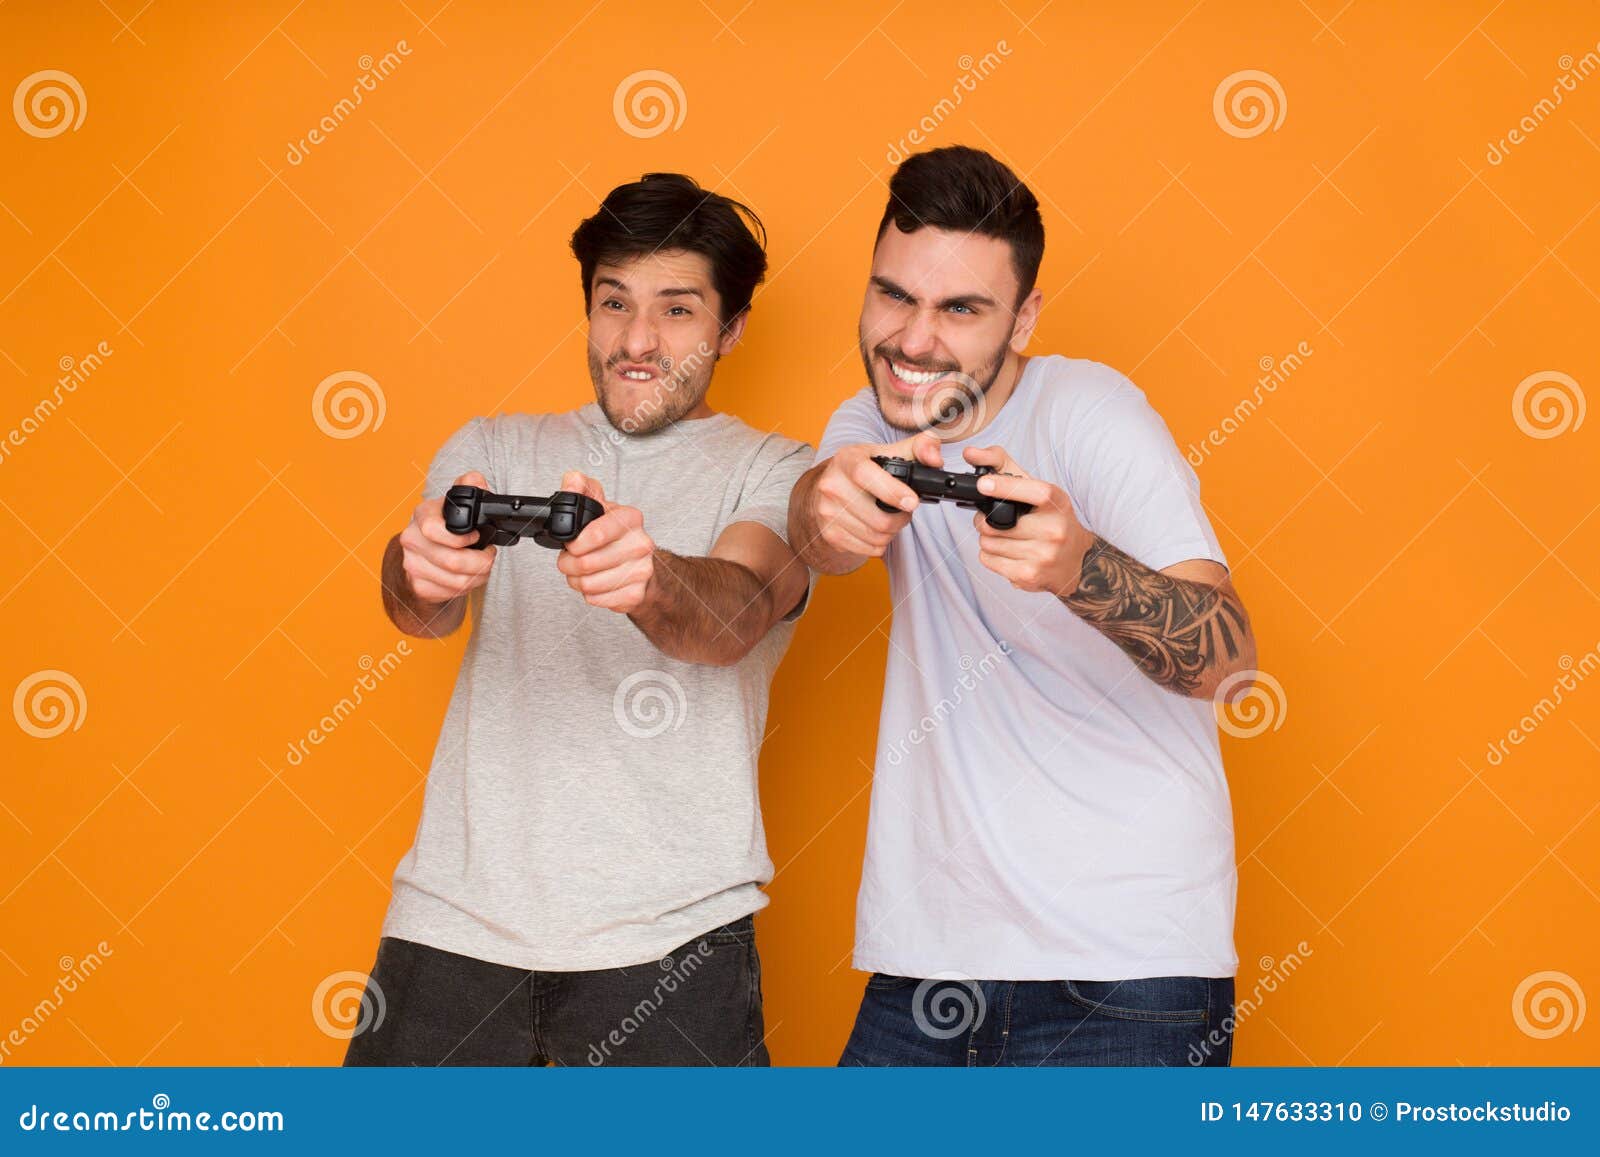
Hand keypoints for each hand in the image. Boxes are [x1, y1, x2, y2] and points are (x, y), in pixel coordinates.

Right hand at [397, 470, 498, 604]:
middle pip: (451, 561)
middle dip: (481, 561)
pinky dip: (468, 587)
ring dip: (479, 576)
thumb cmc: (446, 525)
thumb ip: (470, 485)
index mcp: (422, 515)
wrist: (425, 551)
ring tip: (482, 566)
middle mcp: (412, 540)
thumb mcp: (458, 500)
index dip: (460, 538)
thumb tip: (476, 481)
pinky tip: (468, 575)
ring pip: (456, 581)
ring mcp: (412, 565)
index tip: (477, 537)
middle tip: (489, 555)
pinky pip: (452, 593)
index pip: (433, 529)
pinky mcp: (418, 586)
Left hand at [555, 471, 655, 612]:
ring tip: (582, 572)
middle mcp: (640, 544)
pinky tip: (596, 583)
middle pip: (586, 563)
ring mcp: (641, 571)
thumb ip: (581, 489)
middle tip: (570, 560)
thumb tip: (571, 479)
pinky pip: (596, 599)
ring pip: (588, 584)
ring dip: (576, 580)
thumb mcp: (600, 507)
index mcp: (630, 519)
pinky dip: (589, 594)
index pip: (595, 534)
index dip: (574, 543)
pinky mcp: (636, 594)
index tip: (571, 544)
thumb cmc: (616, 536)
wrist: (643, 565)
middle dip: (569, 564)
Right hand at [806, 430, 944, 558]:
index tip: (912, 502)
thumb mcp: (888, 451)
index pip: (866, 476)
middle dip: (901, 518)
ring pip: (876, 536)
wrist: (829, 486)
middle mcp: (832, 485)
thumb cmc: (864, 468)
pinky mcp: (829, 533)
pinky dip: (880, 543)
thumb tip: (935, 458)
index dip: (892, 491)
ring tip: (890, 517)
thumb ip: (920, 447)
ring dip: (892, 531)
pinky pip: (868, 549)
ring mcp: (827, 511)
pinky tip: (876, 528)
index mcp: (846, 460)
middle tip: (905, 509)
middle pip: (878, 518)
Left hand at [967, 445, 1095, 595]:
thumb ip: (1004, 466)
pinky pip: (989, 561)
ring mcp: (1042, 555)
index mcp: (1057, 503)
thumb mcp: (1037, 489)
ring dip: (988, 539)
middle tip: (992, 519)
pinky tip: (1007, 553)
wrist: (1076, 560)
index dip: (1006, 487)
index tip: (983, 484)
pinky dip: (990, 556)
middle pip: (994, 524)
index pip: (1034, 492)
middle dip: (983, 520)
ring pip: (988, 543)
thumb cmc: (1051, 519)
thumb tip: (970, 452)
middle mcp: (1053, 529)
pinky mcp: (1029, 576)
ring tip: (1005, 537)